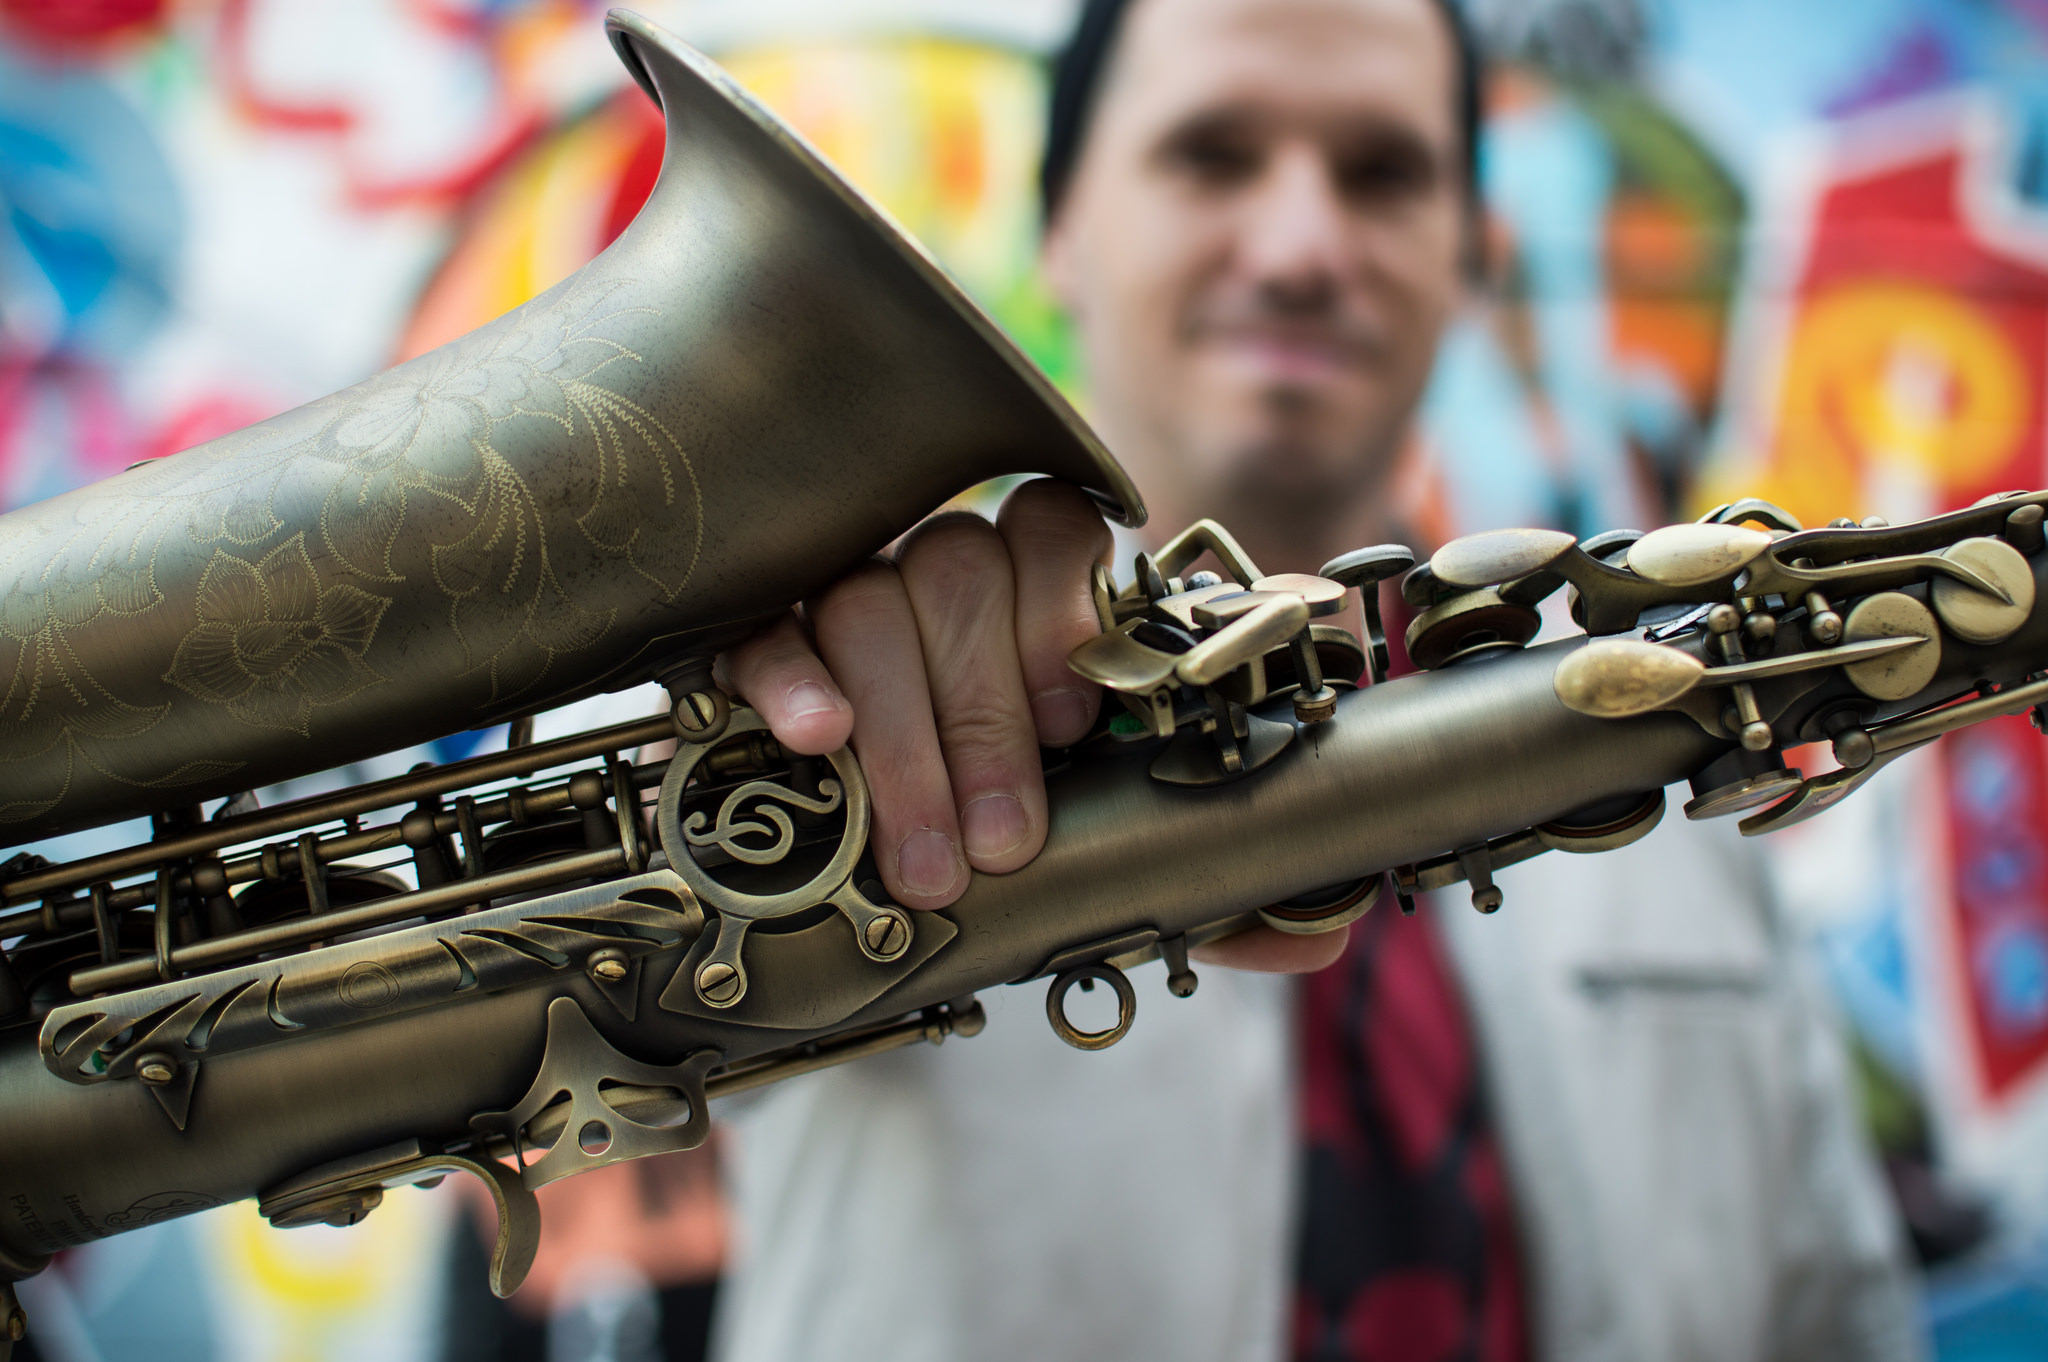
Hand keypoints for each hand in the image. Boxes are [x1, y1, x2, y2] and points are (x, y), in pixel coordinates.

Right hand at [719, 478, 1346, 973]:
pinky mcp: (768, 643)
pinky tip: (816, 743)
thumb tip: (1316, 931)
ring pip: (868, 603)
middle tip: (1002, 845)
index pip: (1052, 525)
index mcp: (1042, 590)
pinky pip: (765, 630)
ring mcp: (851, 599)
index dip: (1063, 606)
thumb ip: (1218, 869)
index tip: (1077, 718)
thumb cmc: (1037, 833)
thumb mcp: (1128, 843)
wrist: (918, 868)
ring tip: (924, 863)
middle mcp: (947, 575)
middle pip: (958, 574)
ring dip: (903, 737)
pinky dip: (789, 680)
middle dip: (983, 717)